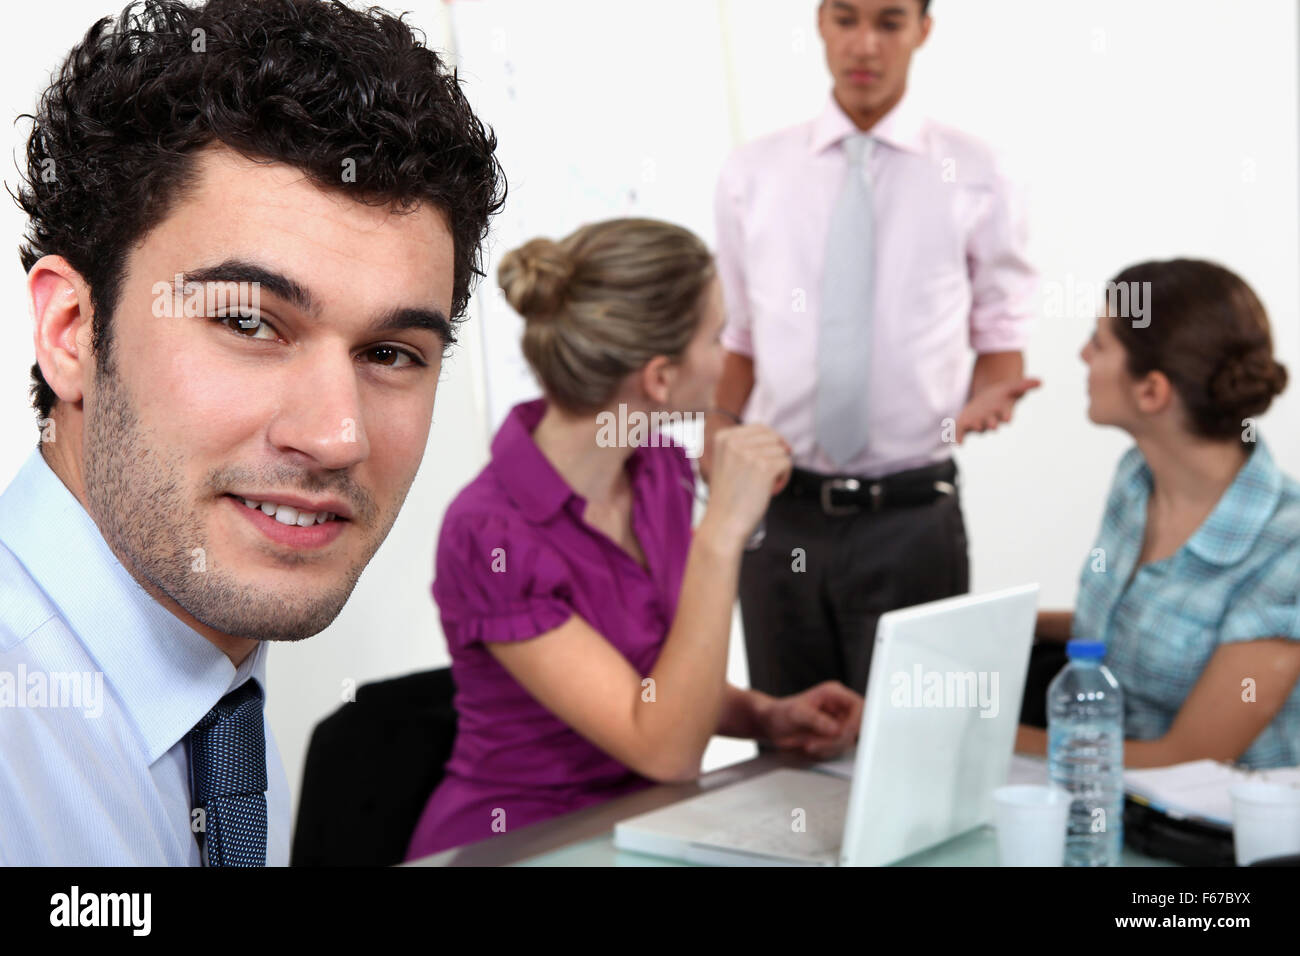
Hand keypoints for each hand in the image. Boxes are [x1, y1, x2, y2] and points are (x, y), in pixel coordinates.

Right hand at [699, 424, 790, 549]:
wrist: (723, 525)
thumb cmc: (729, 499)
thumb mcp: (729, 463)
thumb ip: (746, 446)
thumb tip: (783, 441)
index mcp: (723, 437)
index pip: (760, 429)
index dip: (768, 446)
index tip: (760, 466)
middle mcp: (734, 442)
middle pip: (773, 438)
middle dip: (774, 456)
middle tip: (763, 478)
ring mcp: (748, 453)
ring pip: (782, 450)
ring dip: (779, 468)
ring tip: (764, 486)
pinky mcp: (764, 466)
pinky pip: (787, 463)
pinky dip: (783, 478)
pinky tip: (771, 490)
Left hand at [759, 681, 862, 758]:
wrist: (772, 725)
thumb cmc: (781, 712)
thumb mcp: (796, 713)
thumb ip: (816, 720)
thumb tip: (836, 729)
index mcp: (833, 694)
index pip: (858, 706)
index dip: (855, 721)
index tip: (842, 734)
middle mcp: (839, 707)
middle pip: (856, 727)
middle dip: (837, 740)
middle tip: (815, 745)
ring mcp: (838, 723)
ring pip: (847, 741)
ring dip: (829, 748)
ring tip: (807, 746)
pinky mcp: (834, 737)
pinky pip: (838, 749)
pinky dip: (826, 752)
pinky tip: (811, 748)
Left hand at [953, 376, 1041, 442]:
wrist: (987, 398)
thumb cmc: (1003, 394)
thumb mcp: (1013, 386)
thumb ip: (1025, 385)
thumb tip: (1040, 382)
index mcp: (1002, 412)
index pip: (1006, 415)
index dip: (1006, 416)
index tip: (1007, 418)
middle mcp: (991, 420)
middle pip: (991, 424)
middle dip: (991, 424)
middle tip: (991, 425)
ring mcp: (978, 422)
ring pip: (977, 428)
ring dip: (976, 427)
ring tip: (974, 425)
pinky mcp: (966, 423)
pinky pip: (962, 432)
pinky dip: (959, 437)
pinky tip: (958, 442)